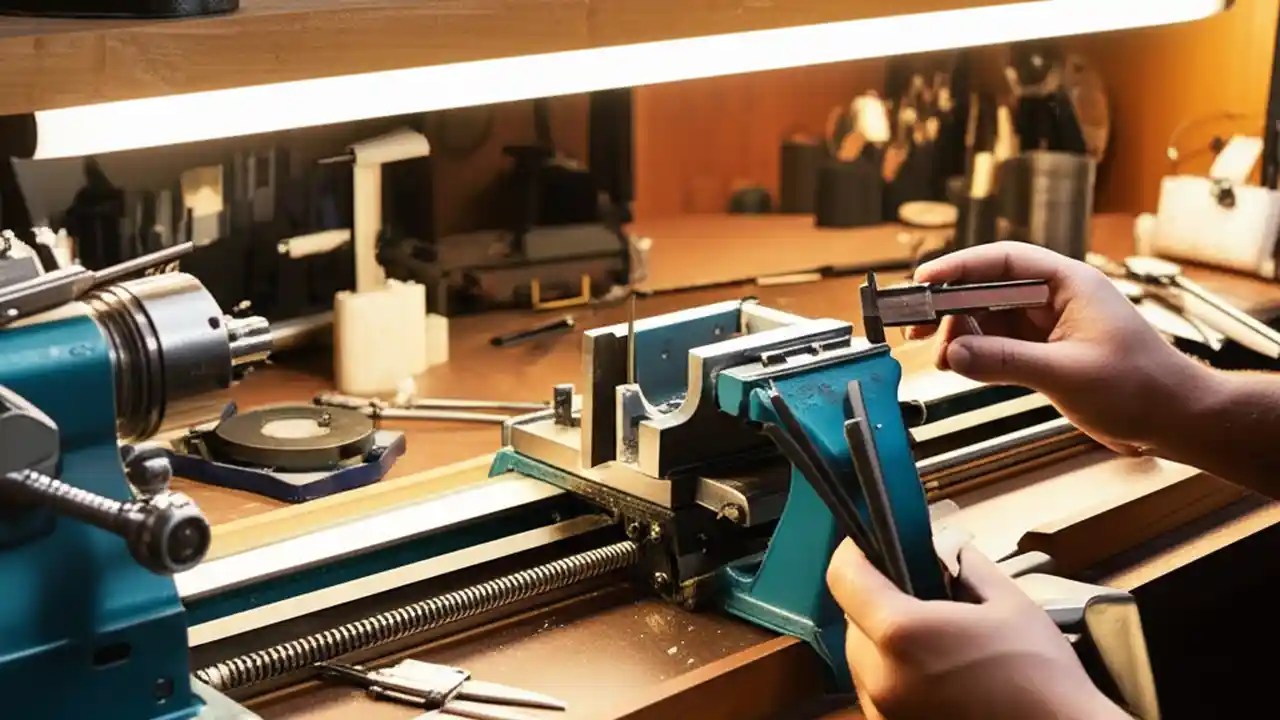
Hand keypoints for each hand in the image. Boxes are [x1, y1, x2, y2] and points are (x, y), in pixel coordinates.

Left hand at [826, 539, 1126, 719]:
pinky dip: (893, 674)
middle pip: (852, 619)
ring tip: (932, 639)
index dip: (855, 552)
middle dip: (878, 599)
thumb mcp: (1009, 603)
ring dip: (882, 639)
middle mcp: (878, 676)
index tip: (875, 543)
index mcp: (901, 632)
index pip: (844, 577)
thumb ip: (964, 566)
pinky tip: (935, 673)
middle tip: (918, 593)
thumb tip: (941, 546)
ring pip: (861, 658)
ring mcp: (881, 711)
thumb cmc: (1040, 674)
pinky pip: (876, 691)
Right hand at [908, 241, 1212, 454]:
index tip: (923, 281)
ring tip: (940, 358)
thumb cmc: (1140, 386)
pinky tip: (956, 365)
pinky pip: (996, 344)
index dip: (959, 266)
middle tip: (914, 326)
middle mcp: (1054, 298)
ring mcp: (1047, 326)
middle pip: (987, 289)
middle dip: (949, 306)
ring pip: (987, 318)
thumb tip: (951, 353)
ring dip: (958, 335)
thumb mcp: (1066, 372)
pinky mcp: (1043, 353)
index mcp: (1068, 283)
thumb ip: (1004, 361)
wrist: (1173, 418)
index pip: (1004, 261)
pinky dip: (973, 353)